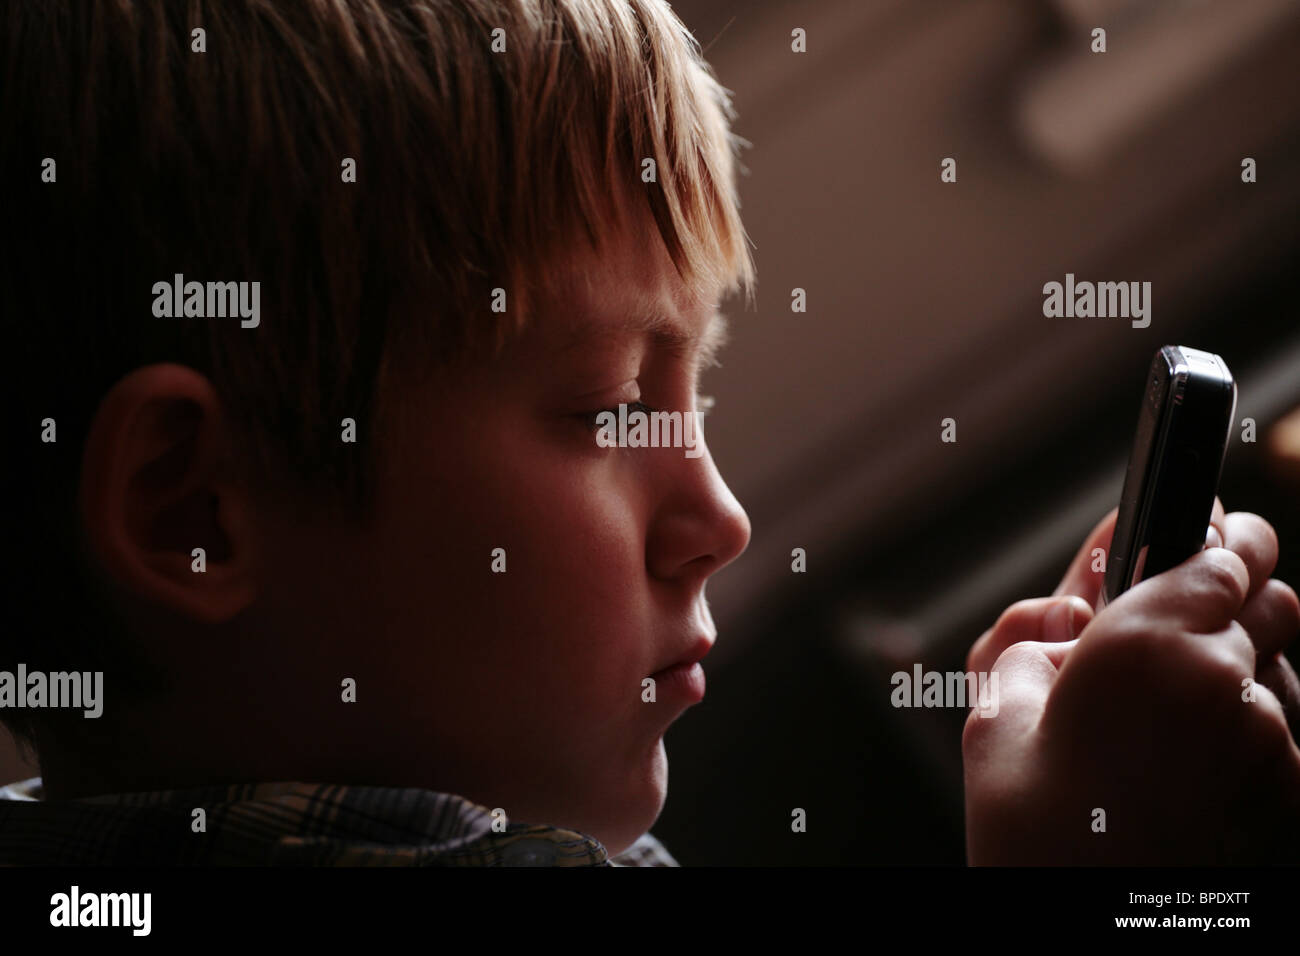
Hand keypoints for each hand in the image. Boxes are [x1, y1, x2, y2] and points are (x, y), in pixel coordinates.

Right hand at [963, 500, 1299, 863]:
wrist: (1099, 942)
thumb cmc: (1039, 839)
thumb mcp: (996, 715)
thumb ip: (1034, 638)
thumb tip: (1066, 617)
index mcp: (1149, 643)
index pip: (1223, 543)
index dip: (1208, 532)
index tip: (1194, 527)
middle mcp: (1227, 681)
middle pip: (1270, 592)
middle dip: (1226, 595)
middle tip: (1169, 625)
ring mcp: (1271, 741)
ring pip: (1283, 662)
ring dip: (1241, 664)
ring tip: (1171, 710)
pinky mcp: (1289, 791)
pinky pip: (1284, 729)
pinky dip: (1251, 728)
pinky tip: (1194, 762)